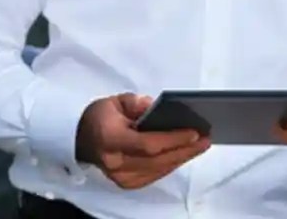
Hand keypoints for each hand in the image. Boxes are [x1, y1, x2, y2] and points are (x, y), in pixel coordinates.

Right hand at [75, 92, 210, 189]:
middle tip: (205, 139)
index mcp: (110, 139)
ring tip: (201, 145)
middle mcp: (115, 162)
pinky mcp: (127, 183)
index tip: (194, 132)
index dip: (172, 139)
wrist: (80, 139)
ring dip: (182, 157)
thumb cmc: (99, 117)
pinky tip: (184, 154)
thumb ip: (137, 104)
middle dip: (184, 149)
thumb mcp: (115, 102)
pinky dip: (171, 164)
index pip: (147, 143)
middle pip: (158, 160)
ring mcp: (121, 177)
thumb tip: (156, 108)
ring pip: (159, 169)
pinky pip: (156, 174)